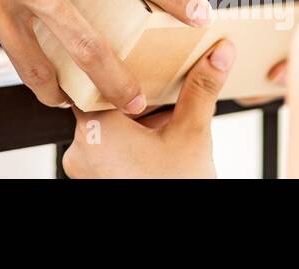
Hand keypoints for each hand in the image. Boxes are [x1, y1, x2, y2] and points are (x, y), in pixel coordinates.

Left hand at [62, 39, 235, 177]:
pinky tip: (152, 144)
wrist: (179, 247)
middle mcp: (78, 149)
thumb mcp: (192, 134)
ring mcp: (82, 170)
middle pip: (99, 103)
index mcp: (95, 129)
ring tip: (159, 120)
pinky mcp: (91, 182)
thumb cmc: (179, 188)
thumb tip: (220, 51)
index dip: (112, 66)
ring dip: (128, 122)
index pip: (91, 79)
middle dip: (129, 97)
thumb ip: (201, 88)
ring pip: (102, 128)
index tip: (130, 58)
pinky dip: (124, 144)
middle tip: (156, 89)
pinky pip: (103, 151)